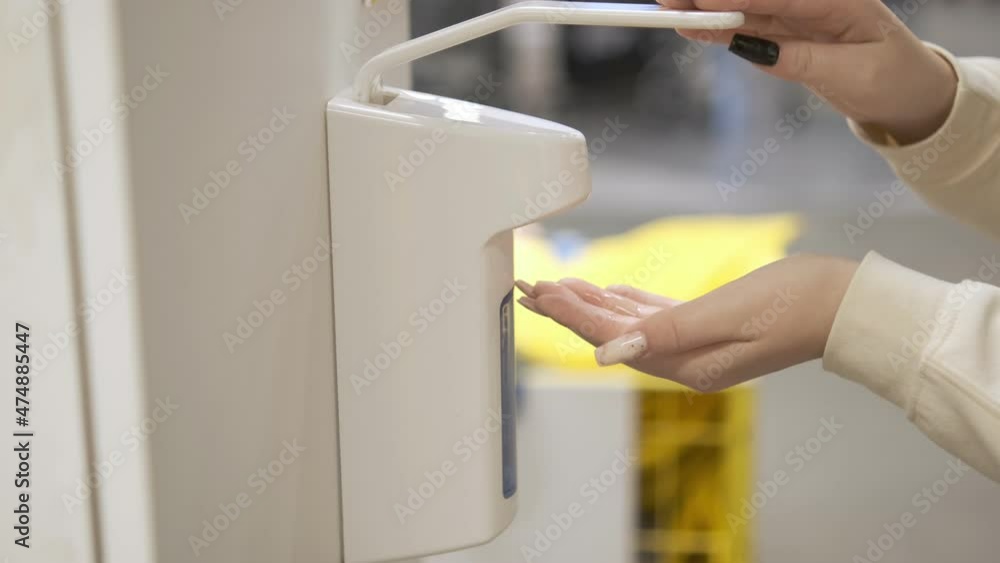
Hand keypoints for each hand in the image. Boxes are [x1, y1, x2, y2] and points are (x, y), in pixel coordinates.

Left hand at [517, 254, 857, 391]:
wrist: (844, 304)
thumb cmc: (792, 305)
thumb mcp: (725, 316)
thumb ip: (663, 333)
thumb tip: (606, 353)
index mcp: (684, 363)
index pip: (611, 338)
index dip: (571, 316)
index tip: (538, 294)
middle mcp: (685, 359)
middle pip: (613, 333)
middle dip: (571, 310)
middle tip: (533, 290)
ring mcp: (698, 345)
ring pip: (632, 323)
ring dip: (595, 304)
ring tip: (560, 288)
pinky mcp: (711, 327)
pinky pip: (658, 317)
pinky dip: (630, 304)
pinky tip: (612, 292)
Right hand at [661, 0, 957, 143]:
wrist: (911, 95)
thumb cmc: (894, 81)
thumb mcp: (854, 76)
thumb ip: (804, 60)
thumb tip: (754, 49)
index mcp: (842, 0)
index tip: (702, 0)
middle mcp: (816, 1)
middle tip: (669, 1)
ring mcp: (800, 16)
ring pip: (747, 7)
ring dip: (708, 10)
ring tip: (669, 10)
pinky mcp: (789, 34)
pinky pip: (749, 27)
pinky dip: (720, 28)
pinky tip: (693, 25)